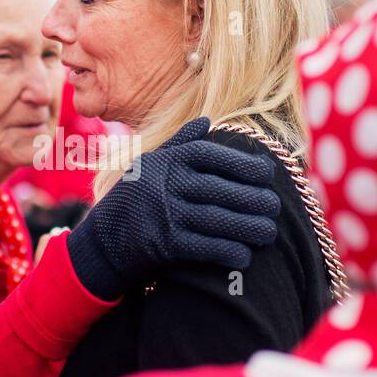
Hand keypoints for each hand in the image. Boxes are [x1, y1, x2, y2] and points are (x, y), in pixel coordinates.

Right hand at [66, 117, 280, 299]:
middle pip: (220, 189)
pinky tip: (245, 256)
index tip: (267, 172)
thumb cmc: (133, 199)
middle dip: (253, 198)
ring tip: (268, 232)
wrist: (100, 242)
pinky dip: (228, 252)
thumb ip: (179, 143)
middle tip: (275, 206)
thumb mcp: (148, 164)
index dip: (243, 163)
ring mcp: (164, 214)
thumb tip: (207, 120)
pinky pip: (205, 247)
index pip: (211, 156)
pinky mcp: (163, 245)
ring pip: (217, 219)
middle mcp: (164, 184)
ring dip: (248, 227)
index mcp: (166, 161)